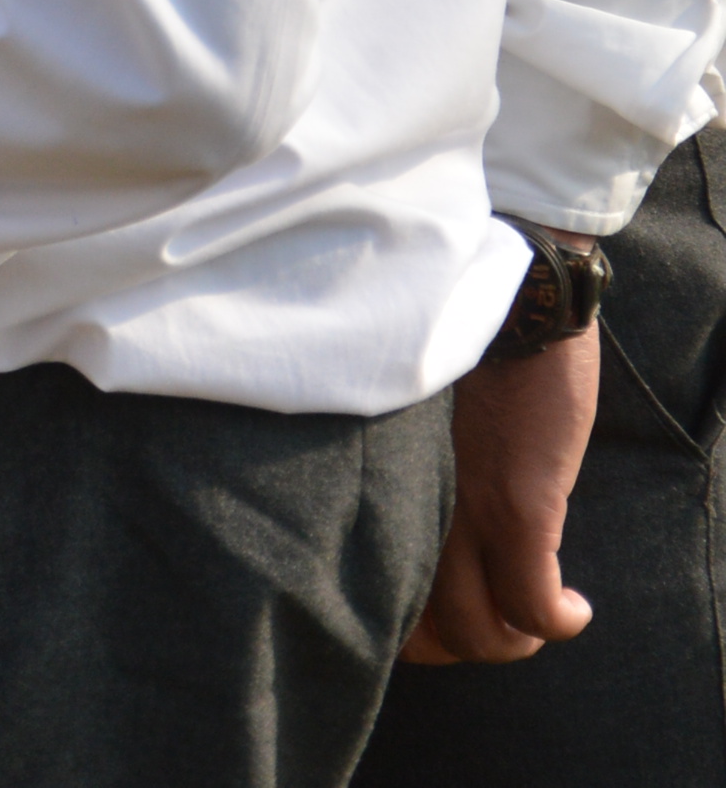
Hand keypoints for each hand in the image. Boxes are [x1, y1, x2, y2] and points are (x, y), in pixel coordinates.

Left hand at [402, 324, 601, 662]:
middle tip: (492, 620)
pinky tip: (573, 607)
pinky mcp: (518, 505)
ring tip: (534, 616)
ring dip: (515, 641)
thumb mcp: (406, 416)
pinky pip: (533, 606)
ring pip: (480, 633)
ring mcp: (464, 511)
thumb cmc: (454, 345)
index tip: (429, 611)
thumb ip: (401, 468)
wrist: (507, 297)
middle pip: (419, 631)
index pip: (368, 593)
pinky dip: (558, 621)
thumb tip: (400, 504)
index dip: (403, 622)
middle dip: (457, 644)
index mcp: (382, 489)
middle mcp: (411, 508)